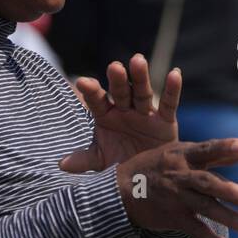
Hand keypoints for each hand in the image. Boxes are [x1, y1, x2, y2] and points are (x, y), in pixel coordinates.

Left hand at [59, 54, 181, 172]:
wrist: (147, 177)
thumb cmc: (120, 164)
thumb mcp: (101, 161)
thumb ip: (84, 160)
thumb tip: (62, 164)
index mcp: (106, 116)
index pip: (97, 101)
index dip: (91, 91)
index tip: (82, 82)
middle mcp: (125, 110)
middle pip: (120, 92)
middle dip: (117, 80)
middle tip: (114, 67)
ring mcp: (146, 113)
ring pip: (142, 93)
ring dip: (141, 77)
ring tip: (137, 60)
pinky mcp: (166, 120)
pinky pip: (169, 103)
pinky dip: (173, 89)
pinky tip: (174, 73)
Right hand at [112, 138, 237, 237]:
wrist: (120, 190)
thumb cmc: (158, 166)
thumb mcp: (180, 153)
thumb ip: (215, 152)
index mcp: (183, 155)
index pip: (207, 150)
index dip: (225, 148)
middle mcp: (180, 176)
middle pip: (208, 183)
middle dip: (231, 192)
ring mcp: (176, 198)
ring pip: (205, 208)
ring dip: (230, 218)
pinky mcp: (173, 217)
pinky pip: (196, 230)